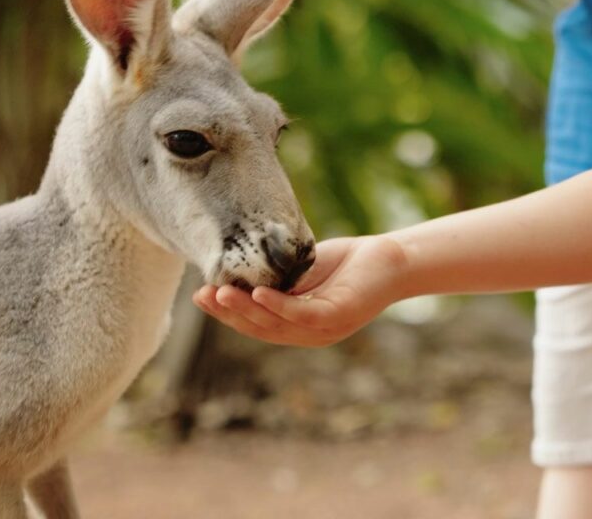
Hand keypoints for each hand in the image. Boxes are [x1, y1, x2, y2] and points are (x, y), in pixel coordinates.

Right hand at [192, 234, 409, 346]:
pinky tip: (258, 292)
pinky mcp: (340, 315)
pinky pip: (303, 314)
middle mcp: (309, 334)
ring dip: (246, 310)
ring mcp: (325, 328)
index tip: (200, 295)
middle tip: (201, 296)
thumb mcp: (301, 271)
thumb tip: (234, 270)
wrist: (391, 257)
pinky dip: (278, 305)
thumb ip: (274, 277)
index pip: (256, 324)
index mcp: (298, 326)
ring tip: (220, 294)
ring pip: (277, 324)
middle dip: (229, 314)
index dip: (227, 314)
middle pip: (261, 328)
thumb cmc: (346, 263)